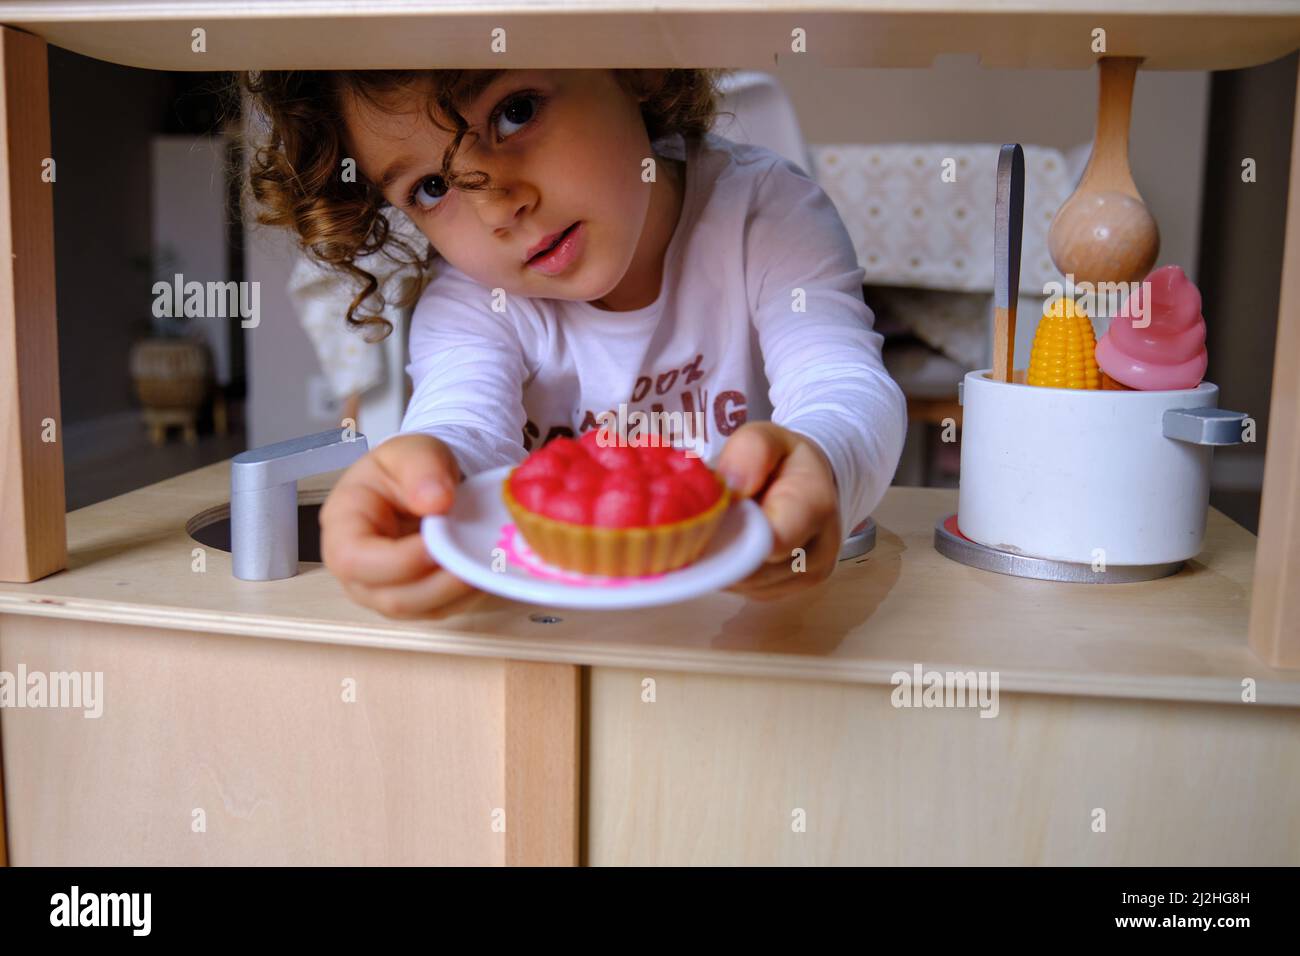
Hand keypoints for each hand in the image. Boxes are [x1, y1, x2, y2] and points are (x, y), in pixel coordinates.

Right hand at [319, 433, 476, 617]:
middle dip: (437, 584)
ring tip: (484, 564)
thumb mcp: (412, 450)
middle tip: (473, 560)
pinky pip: (438, 610)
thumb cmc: (407, 468)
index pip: (356, 559)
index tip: (436, 544)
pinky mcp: (411, 599)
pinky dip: (465, 596)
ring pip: (418, 610)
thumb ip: (421, 468)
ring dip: (456, 593)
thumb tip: (436, 501)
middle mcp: (354, 567)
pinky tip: (483, 571)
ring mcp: (381, 589)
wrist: (421, 483)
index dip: (398, 561)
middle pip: (390, 597)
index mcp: (342, 525)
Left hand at [715, 422, 841, 600]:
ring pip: (747, 584)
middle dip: (721, 548)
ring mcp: (807, 575)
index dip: (733, 536)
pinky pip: (748, 591)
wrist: (812, 482)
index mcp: (814, 505)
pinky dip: (730, 573)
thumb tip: (732, 489)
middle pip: (754, 568)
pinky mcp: (790, 589)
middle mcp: (819, 549)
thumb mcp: (767, 436)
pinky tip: (729, 546)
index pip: (773, 539)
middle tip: (701, 524)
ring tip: (720, 529)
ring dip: (723, 562)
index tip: (707, 522)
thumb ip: (750, 451)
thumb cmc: (784, 460)